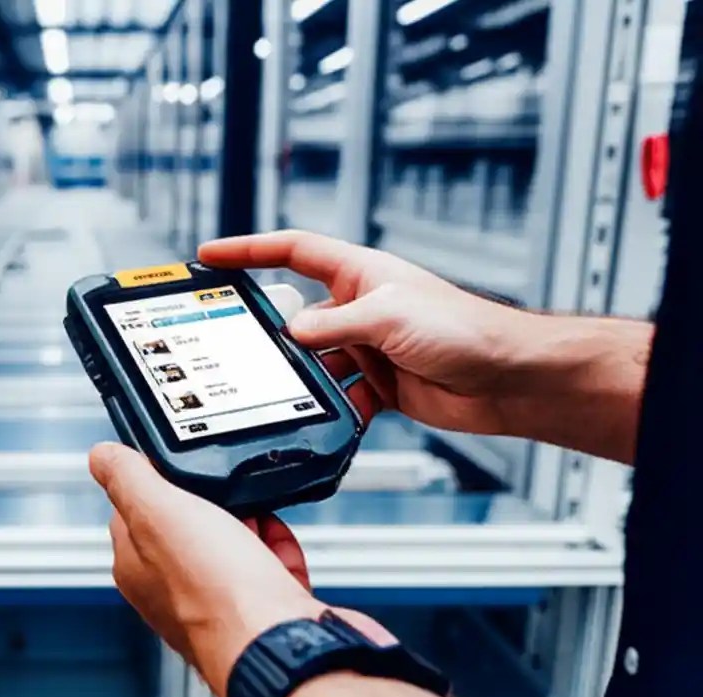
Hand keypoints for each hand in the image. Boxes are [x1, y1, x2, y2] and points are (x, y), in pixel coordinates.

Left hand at [90, 443, 396, 696]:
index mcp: (137, 566)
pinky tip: (282, 552)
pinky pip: (271, 566)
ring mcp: (219, 602)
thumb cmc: (218, 592)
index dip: (159, 481)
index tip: (181, 468)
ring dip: (255, 523)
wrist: (284, 644)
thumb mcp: (158, 512)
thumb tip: (100, 455)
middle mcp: (173, 589)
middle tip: (229, 497)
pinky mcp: (261, 610)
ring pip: (236, 542)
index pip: (134, 508)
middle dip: (217, 502)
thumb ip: (127, 478)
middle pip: (191, 521)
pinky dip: (281, 551)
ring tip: (262, 522)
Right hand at [201, 231, 531, 434]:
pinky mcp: (378, 386)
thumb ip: (332, 326)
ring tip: (282, 392)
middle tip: (235, 345)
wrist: (511, 379)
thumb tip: (289, 333)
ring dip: (302, 380)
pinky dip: (329, 411)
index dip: (248, 251)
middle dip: (269, 332)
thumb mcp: (388, 317)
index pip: (292, 252)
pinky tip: (323, 420)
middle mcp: (359, 308)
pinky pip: (338, 399)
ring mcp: (367, 348)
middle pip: (295, 314)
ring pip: (313, 364)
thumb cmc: (465, 329)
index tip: (209, 256)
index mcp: (360, 274)